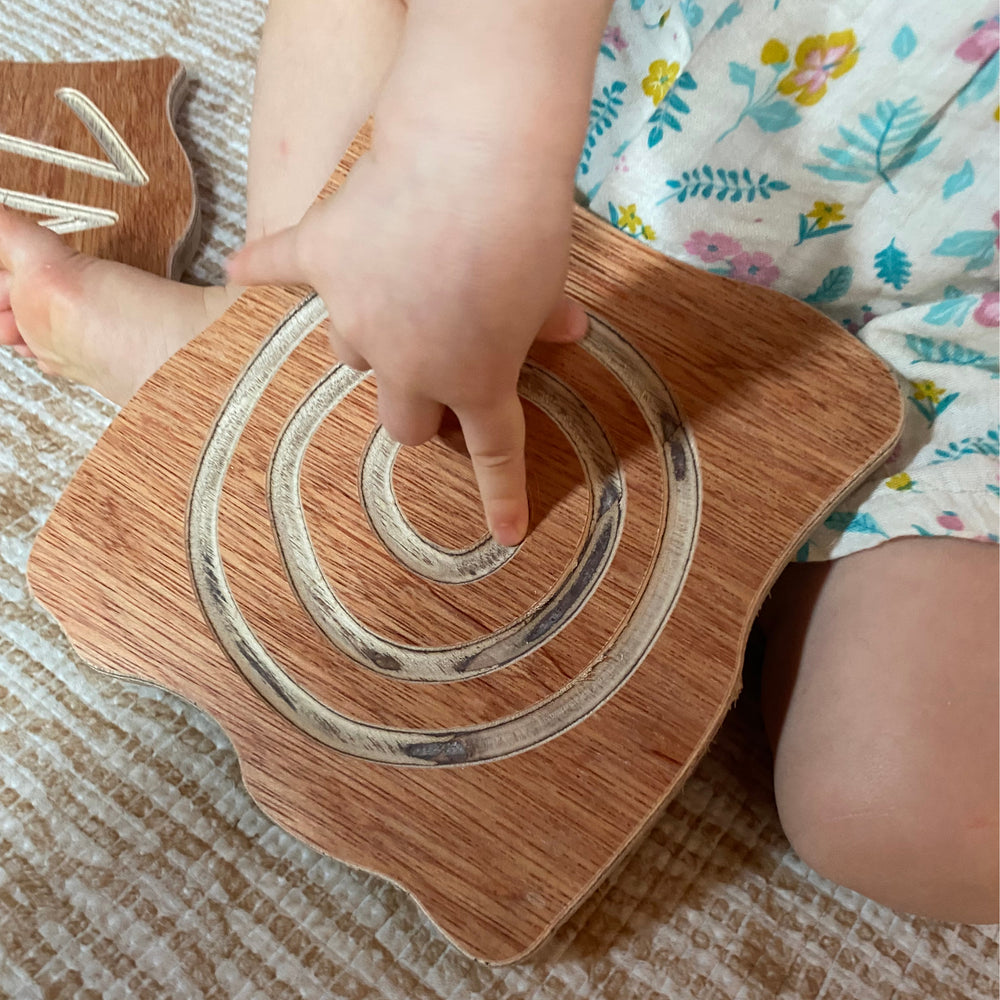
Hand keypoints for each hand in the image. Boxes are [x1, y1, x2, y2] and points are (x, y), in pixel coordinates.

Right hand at [227, 128, 585, 545]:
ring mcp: (355, 314)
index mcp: (474, 379)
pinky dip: (263, 269)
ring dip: (369, 338)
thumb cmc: (531, 228)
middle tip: (432, 375)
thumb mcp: (549, 286)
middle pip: (402, 420)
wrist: (476, 153)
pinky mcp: (321, 255)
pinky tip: (240, 269)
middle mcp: (407, 363)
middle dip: (419, 408)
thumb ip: (547, 320)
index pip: (494, 452)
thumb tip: (573, 333)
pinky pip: (278, 267)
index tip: (505, 534)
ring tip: (388, 291)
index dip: (502, 495)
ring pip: (349, 352)